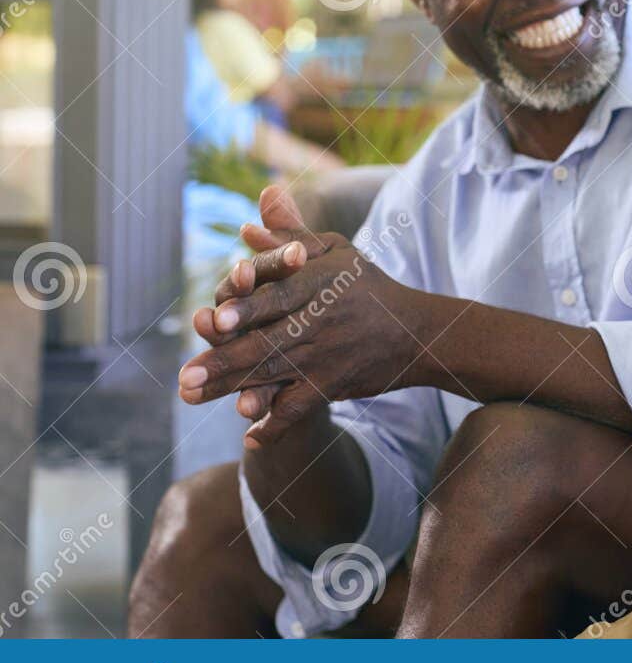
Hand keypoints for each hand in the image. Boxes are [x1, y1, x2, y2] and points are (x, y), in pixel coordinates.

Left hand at [181, 185, 426, 446]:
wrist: (414, 332)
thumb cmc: (366, 284)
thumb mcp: (335, 251)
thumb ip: (290, 237)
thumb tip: (245, 227)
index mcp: (321, 282)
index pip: (279, 296)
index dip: (248, 308)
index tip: (215, 319)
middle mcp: (322, 321)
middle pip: (267, 342)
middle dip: (223, 361)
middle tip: (185, 376)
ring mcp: (326, 357)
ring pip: (273, 375)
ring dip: (230, 389)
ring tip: (191, 396)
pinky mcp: (331, 385)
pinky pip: (299, 409)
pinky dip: (275, 425)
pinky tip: (248, 435)